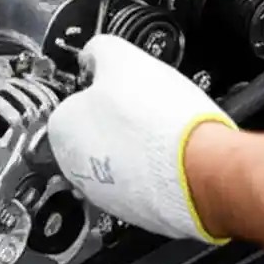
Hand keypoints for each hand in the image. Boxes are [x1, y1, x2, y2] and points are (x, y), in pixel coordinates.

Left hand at [47, 34, 235, 242]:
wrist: (203, 168)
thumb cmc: (159, 120)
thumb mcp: (122, 57)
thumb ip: (99, 51)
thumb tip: (94, 52)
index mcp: (60, 128)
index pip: (72, 101)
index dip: (100, 89)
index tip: (120, 87)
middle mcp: (74, 167)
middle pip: (93, 133)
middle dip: (117, 121)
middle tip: (144, 109)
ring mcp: (104, 194)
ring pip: (117, 160)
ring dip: (135, 147)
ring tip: (161, 133)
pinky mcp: (134, 213)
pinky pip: (140, 184)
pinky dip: (152, 172)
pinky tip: (170, 157)